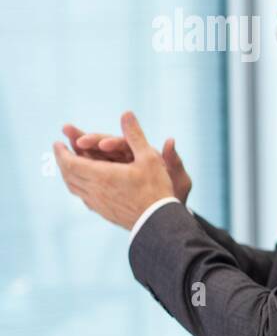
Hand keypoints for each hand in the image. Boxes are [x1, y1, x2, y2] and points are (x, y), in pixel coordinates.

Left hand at [53, 112, 177, 229]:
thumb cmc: (156, 189)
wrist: (159, 222)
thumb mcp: (150, 158)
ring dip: (68, 174)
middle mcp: (94, 190)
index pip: (70, 162)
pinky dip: (78, 186)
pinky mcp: (104, 212)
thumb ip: (135, 135)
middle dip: (62, 161)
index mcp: (102, 175)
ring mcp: (98, 203)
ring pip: (74, 187)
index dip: (61, 152)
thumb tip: (126, 113)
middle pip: (68, 174)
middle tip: (60, 151)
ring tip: (69, 165)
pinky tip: (84, 184)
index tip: (57, 143)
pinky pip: (83, 197)